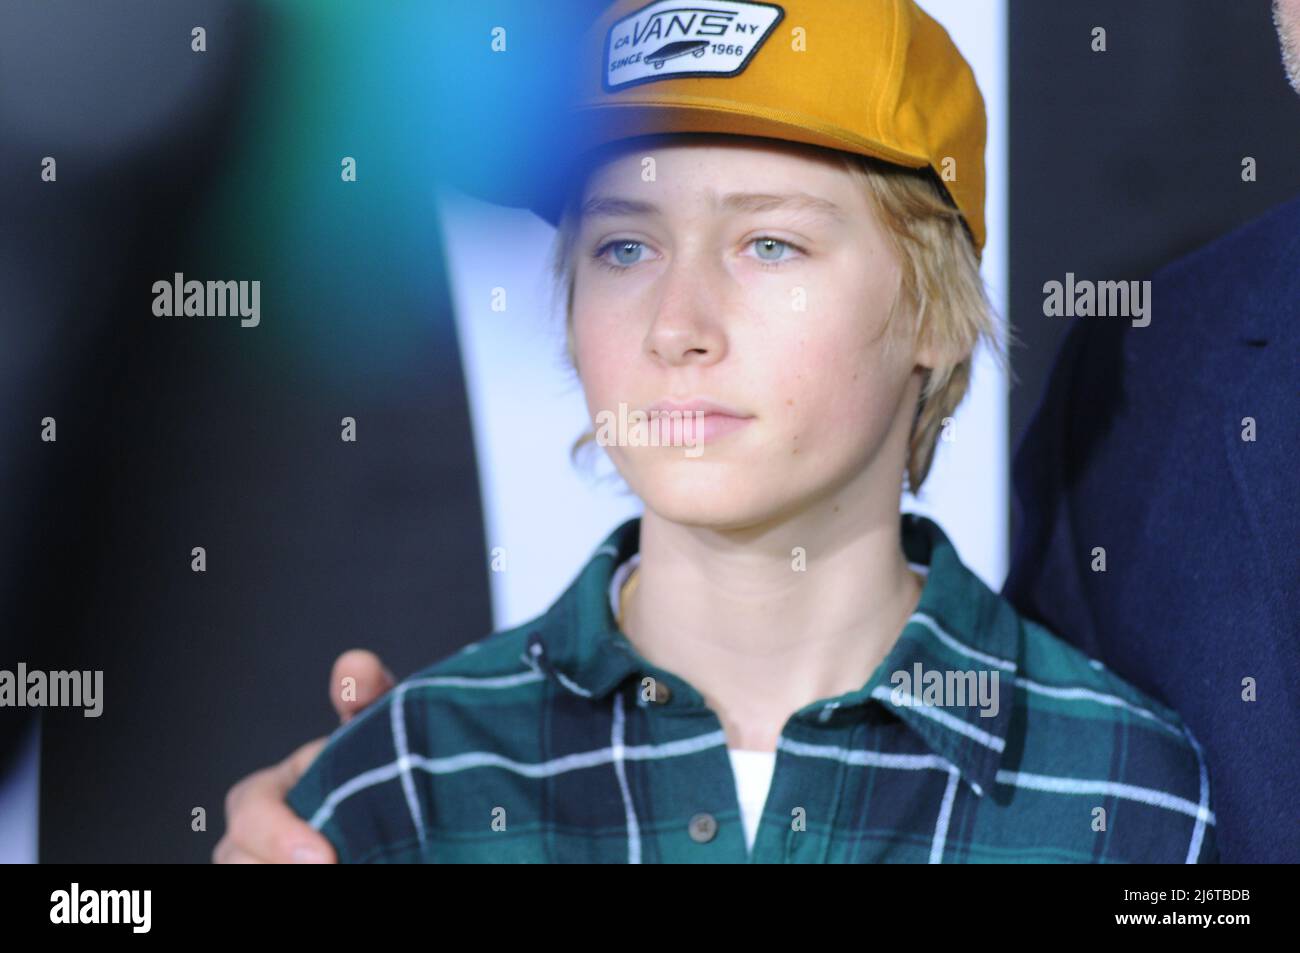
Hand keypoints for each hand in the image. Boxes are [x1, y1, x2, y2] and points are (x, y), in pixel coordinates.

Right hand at [213, 649, 394, 862]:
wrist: (415, 820)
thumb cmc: (381, 772)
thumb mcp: (375, 731)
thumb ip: (367, 697)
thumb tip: (355, 667)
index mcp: (277, 792)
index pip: (249, 807)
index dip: (274, 832)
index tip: (322, 856)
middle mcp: (266, 837)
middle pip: (236, 859)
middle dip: (274, 864)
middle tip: (330, 870)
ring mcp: (270, 864)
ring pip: (247, 873)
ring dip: (278, 875)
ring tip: (339, 873)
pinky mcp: (282, 874)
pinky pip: (268, 888)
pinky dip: (287, 882)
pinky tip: (348, 875)